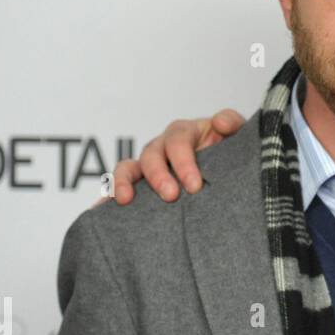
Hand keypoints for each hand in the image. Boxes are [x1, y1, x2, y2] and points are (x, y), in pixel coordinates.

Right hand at [101, 109, 245, 205]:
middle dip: (159, 175)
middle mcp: (161, 147)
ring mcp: (147, 165)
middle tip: (171, 196)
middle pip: (151, 155)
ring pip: (127, 168)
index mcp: (184, 133)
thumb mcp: (235, 134)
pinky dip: (107, 196)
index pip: (178, 141)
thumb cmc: (227, 149)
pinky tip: (99, 211)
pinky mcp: (138, 185)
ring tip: (124, 200)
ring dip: (124, 182)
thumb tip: (220, 123)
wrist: (223, 168)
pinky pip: (117, 187)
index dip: (184, 162)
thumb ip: (232, 123)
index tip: (195, 186)